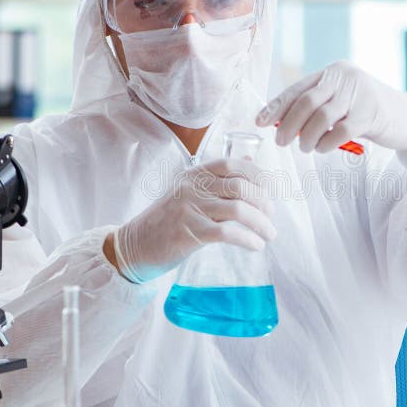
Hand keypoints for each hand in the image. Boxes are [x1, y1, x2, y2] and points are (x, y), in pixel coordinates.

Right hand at [107, 158, 275, 282]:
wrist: (136, 244)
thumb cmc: (169, 219)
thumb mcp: (191, 191)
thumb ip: (219, 179)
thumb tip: (251, 160)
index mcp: (195, 173)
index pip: (233, 164)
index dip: (257, 176)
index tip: (270, 191)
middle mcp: (192, 187)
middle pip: (240, 186)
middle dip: (264, 202)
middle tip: (271, 217)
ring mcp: (189, 208)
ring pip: (238, 209)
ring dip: (261, 224)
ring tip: (269, 235)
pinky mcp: (189, 232)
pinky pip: (227, 233)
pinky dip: (248, 239)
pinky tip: (256, 245)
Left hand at [256, 61, 406, 152]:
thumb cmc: (368, 113)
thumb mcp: (342, 103)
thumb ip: (318, 108)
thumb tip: (282, 124)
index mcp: (333, 72)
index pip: (298, 88)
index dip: (277, 106)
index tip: (260, 122)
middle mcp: (345, 77)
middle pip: (306, 101)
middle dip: (289, 124)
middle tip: (281, 142)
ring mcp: (359, 94)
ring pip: (321, 116)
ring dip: (308, 137)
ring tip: (306, 148)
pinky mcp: (372, 113)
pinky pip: (340, 131)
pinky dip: (327, 143)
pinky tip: (323, 149)